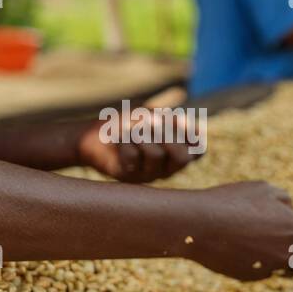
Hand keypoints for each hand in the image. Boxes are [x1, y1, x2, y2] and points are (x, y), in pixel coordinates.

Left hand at [78, 111, 200, 182]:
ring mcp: (148, 175)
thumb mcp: (148, 115)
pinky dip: (124, 140)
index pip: (199, 151)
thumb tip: (179, 121)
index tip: (174, 118)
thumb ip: (165, 119)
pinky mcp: (127, 176)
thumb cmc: (125, 124)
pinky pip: (133, 157)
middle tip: (150, 121)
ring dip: (140, 134)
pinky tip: (117, 138)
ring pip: (156, 154)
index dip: (191, 134)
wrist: (93, 136)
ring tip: (128, 129)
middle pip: (183, 157)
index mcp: (176, 155)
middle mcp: (166, 169)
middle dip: (167, 134)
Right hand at [184, 182, 292, 281]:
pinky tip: (243, 249)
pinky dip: (260, 264)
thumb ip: (287, 202)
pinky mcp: (252, 276)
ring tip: (267, 244)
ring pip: (291, 272)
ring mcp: (270, 267)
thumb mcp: (265, 190)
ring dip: (287, 262)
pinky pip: (265, 273)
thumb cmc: (233, 201)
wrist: (197, 224)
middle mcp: (288, 252)